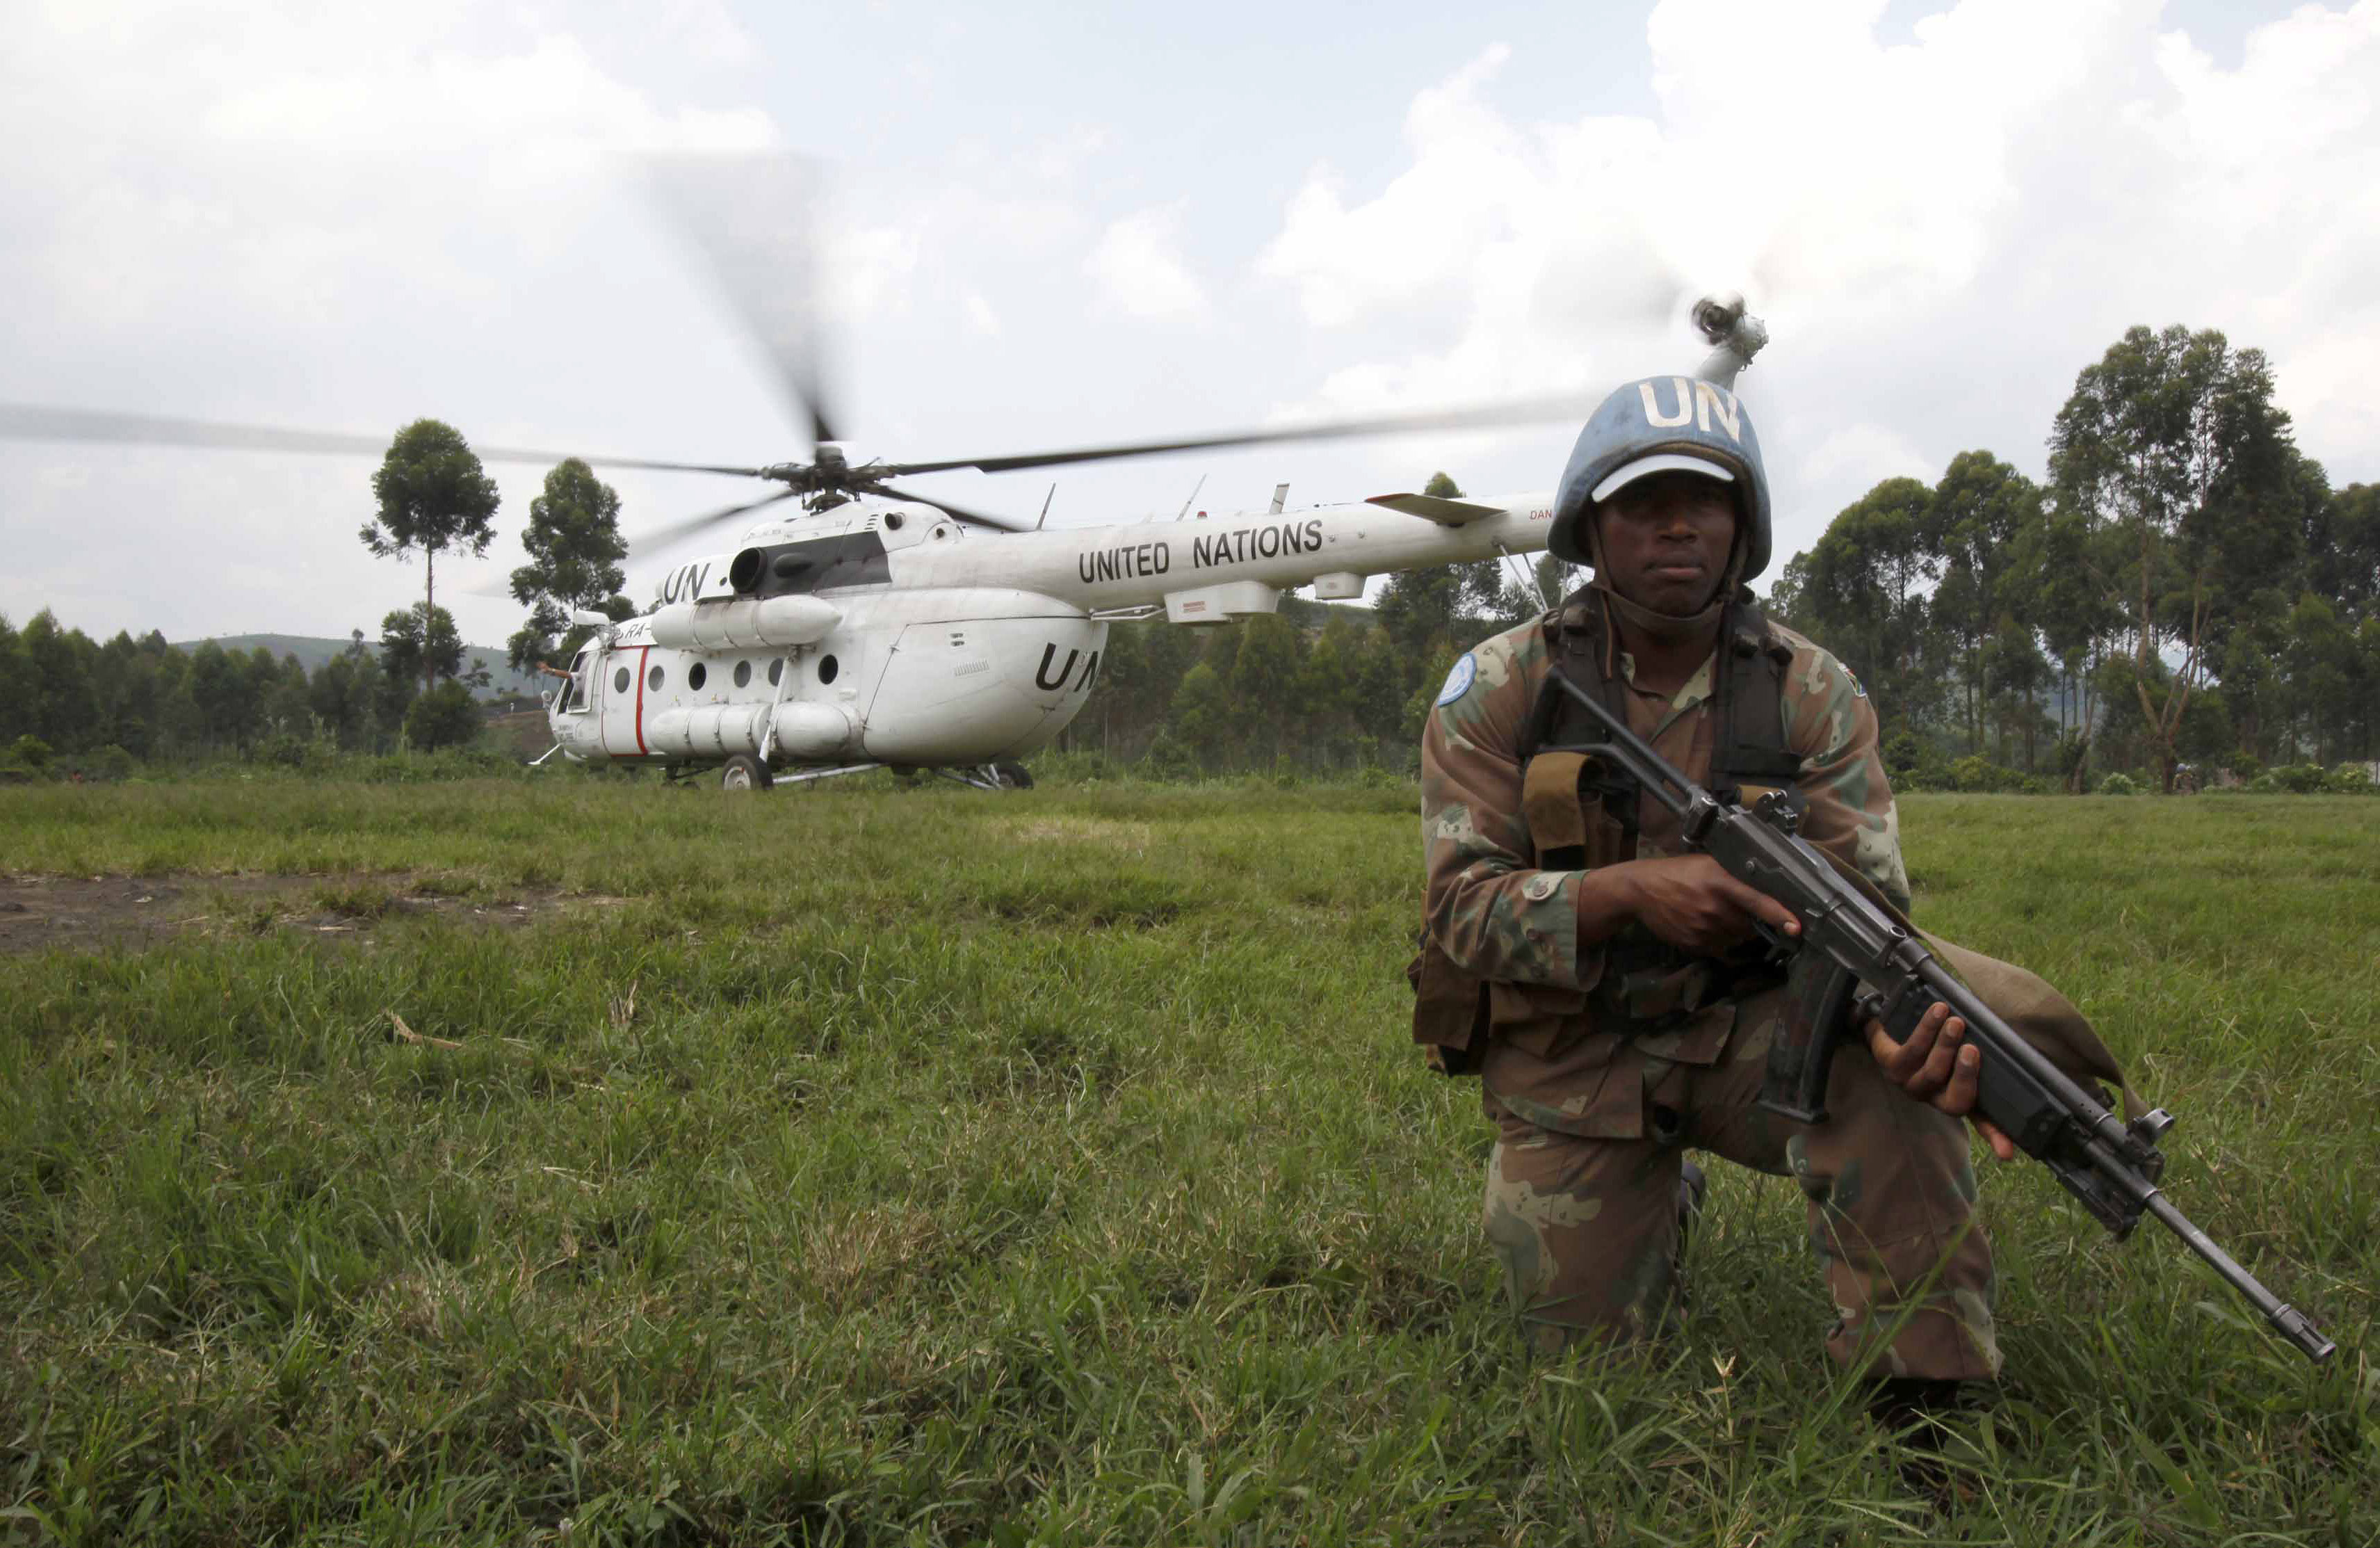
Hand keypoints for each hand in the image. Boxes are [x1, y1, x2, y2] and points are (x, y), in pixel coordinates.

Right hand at [1618, 855, 1802, 956]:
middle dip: (1751, 920)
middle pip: (1749, 924)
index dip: (1778, 915)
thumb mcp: (1708, 864)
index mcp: (1719, 882)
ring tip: (1716, 914)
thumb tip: (1768, 888)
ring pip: (1736, 938)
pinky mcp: (1694, 944)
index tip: (1796, 927)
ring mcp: (1703, 928)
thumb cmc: (1679, 872)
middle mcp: (1713, 907)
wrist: (1641, 889)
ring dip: (1735, 930)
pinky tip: (1705, 924)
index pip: (1756, 900)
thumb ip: (1735, 875)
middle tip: (1736, 909)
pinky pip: (1720, 948)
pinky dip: (1720, 939)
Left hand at [1866, 1002, 2018, 1161]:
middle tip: (1972, 1049)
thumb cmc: (1930, 1040)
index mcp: (1953, 1096)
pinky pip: (1911, 1050)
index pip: (1980, 1121)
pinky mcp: (1891, 1066)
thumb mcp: (1956, 1051)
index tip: (2009, 1152)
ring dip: (1944, 1045)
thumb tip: (2008, 1047)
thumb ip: (1977, 1057)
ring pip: (1932, 1072)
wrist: (1887, 1024)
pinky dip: (1926, 1029)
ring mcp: (1910, 1084)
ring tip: (1954, 1022)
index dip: (1995, 1137)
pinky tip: (1937, 1011)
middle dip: (1965, 1075)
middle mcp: (1933, 1096)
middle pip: (1954, 1101)